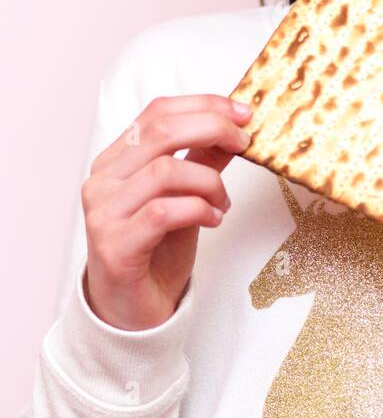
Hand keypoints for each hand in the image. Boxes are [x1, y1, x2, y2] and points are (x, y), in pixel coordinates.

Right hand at [82, 95, 252, 331]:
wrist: (133, 312)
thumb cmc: (156, 250)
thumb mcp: (186, 195)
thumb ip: (203, 159)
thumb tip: (234, 125)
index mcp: (115, 159)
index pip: (157, 112)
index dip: (203, 105)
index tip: (242, 113)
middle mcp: (103, 180)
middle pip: (161, 131)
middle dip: (213, 129)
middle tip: (244, 142)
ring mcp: (104, 212)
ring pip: (165, 170)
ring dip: (209, 181)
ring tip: (223, 202)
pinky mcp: (115, 245)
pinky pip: (164, 211)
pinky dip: (199, 210)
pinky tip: (214, 220)